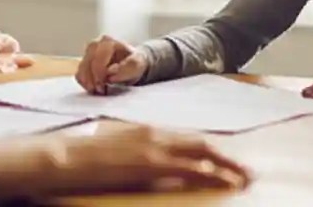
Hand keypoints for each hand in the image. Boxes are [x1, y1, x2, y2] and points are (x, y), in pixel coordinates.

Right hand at [38, 126, 250, 194]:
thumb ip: (138, 154)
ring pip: (202, 153)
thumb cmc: (84, 157)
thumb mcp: (117, 150)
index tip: (228, 161)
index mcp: (147, 130)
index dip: (211, 151)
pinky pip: (189, 168)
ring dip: (227, 165)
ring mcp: (154, 148)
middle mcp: (155, 134)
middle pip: (202, 143)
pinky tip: (226, 182)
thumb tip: (152, 166)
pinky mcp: (150, 164)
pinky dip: (211, 174)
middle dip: (228, 158)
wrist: (64, 156)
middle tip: (248, 172)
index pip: (188, 139)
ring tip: (246, 178)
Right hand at [76, 35, 148, 94]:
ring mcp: (88, 54)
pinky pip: (79, 75)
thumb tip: (111, 72)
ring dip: (88, 83)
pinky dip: (85, 84)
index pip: (98, 57)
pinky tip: (95, 88)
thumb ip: (127, 67)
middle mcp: (95, 45)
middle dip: (92, 79)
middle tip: (101, 91)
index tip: (104, 85)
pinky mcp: (84, 64)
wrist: (132, 65)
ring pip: (81, 69)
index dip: (99, 73)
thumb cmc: (134, 63)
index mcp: (108, 42)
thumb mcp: (137, 64)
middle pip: (87, 63)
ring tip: (99, 91)